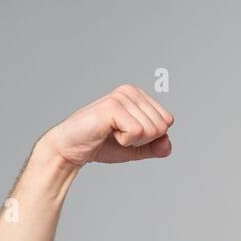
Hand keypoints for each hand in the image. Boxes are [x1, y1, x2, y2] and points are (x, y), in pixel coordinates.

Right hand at [38, 85, 173, 167]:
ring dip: (132, 141)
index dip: (150, 138)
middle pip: (161, 126)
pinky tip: (108, 133)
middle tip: (119, 136)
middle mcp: (131, 91)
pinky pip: (137, 132)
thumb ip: (155, 147)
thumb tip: (167, 142)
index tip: (128, 135)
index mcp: (139, 96)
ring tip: (112, 134)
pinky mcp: (113, 107)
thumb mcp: (136, 148)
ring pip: (151, 130)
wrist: (73, 148)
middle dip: (143, 141)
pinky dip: (125, 142)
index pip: (167, 121)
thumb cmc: (101, 144)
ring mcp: (122, 97)